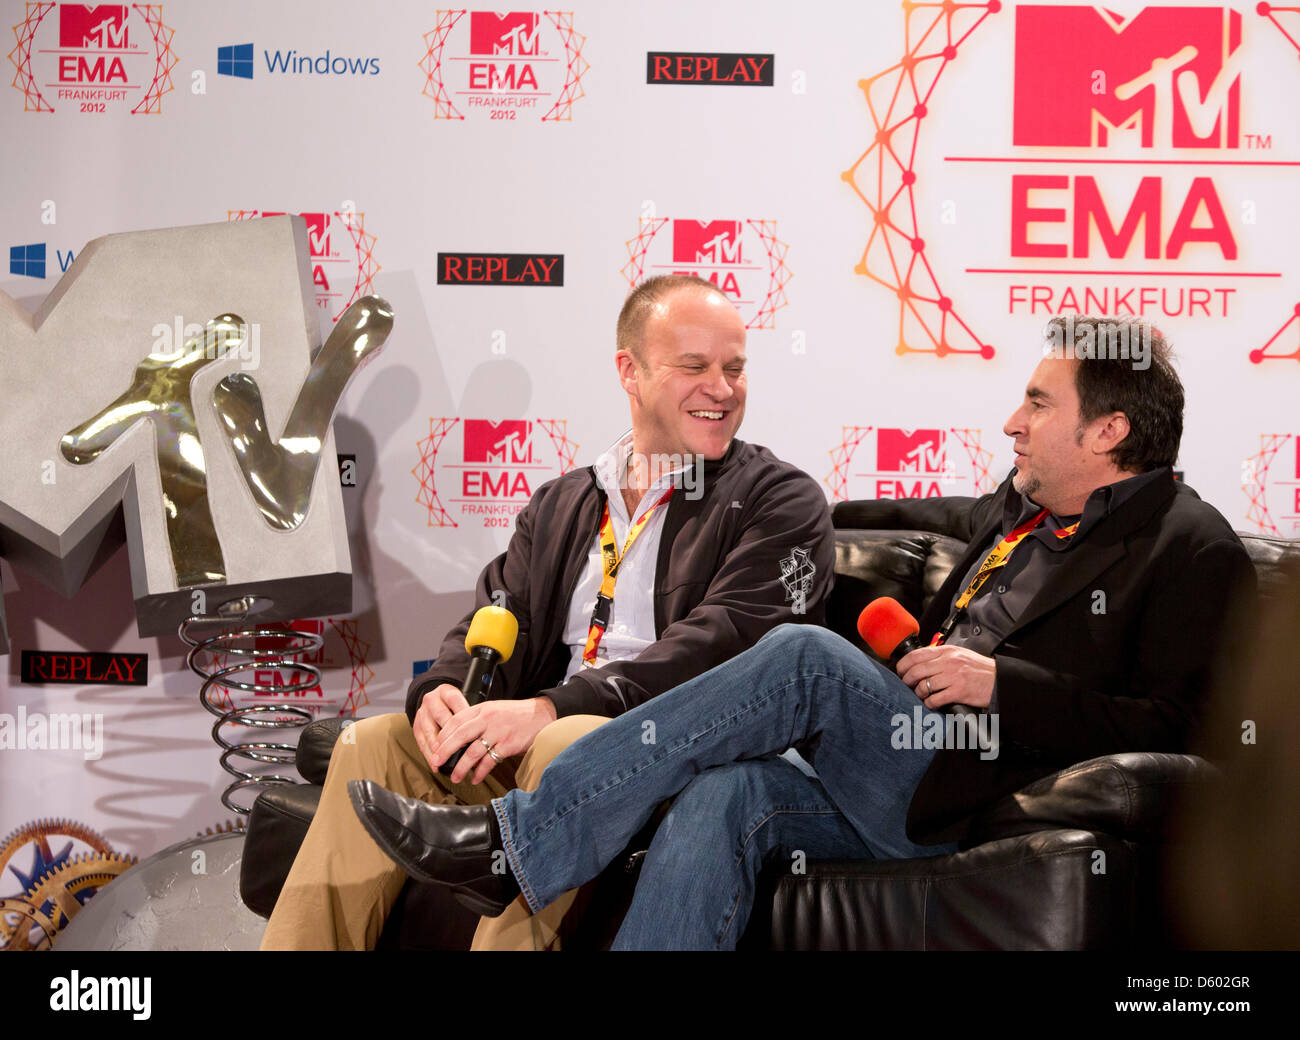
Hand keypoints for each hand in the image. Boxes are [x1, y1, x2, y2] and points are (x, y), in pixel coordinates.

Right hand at [412, 684, 469, 773]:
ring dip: (438, 748)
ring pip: (429, 731)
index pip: (455, 700)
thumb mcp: (462, 702)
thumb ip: (468, 714)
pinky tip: (435, 765)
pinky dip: (429, 755)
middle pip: (441, 716)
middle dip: (450, 734)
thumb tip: (479, 734)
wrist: (435, 702)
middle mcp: (431, 700)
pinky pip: (421, 742)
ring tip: (445, 760)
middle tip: (461, 748)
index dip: (463, 716)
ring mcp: (422, 713)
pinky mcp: (416, 726)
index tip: (472, 730)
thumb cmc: (454, 706)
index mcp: (445, 691)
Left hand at [432, 696, 557, 784]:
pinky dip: (480, 772)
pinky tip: (475, 778)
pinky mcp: (508, 745)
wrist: (542, 715)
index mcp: (482, 709)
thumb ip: (477, 719)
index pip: (456, 720)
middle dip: (445, 751)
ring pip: (473, 752)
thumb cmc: (517, 715)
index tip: (435, 747)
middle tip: (436, 762)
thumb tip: (458, 737)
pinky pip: (489, 761)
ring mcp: (498, 733)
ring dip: (461, 767)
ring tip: (455, 777)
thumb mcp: (494, 709)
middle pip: (460, 735)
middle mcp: (488, 719)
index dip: (443, 735)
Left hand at [896, 645, 995, 709]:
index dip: (903, 665)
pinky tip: (932, 703)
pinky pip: (935, 699)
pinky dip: (930, 703)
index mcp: (946, 651)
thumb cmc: (979, 669)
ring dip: (918, 693)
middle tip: (907, 686)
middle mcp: (948, 662)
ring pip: (923, 686)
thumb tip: (919, 662)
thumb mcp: (959, 655)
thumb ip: (940, 657)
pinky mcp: (959, 692)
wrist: (999, 680)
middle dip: (907, 680)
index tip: (901, 672)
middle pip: (916, 671)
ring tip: (921, 695)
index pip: (915, 655)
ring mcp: (953, 677)